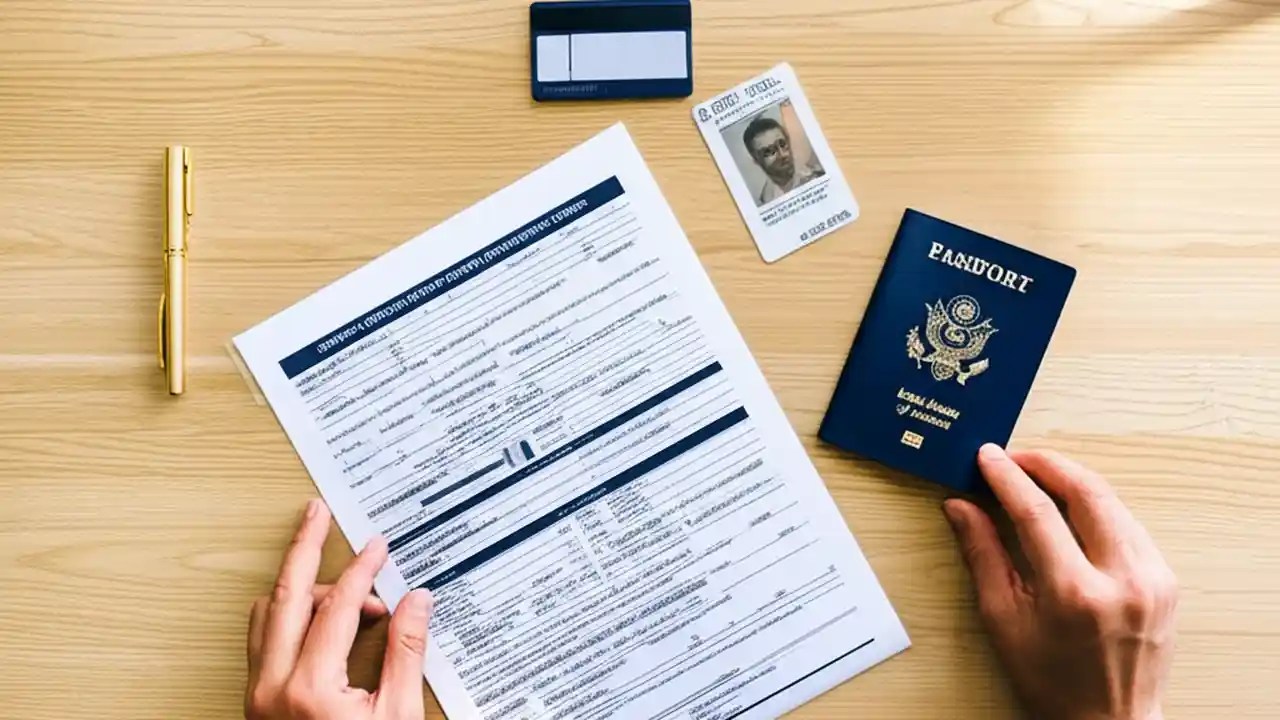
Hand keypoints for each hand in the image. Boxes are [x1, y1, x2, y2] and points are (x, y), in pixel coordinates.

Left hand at [245, 499, 433, 719]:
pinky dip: (288, 615)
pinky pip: (263, 638)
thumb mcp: (398, 718)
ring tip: (338, 578)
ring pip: (269, 614)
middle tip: (315, 514)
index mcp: (311, 688)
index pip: (336, 607)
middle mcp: (273, 686)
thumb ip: (407, 655)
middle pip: (286, 594)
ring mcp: (258, 694)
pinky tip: (313, 611)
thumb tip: (417, 603)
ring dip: (301, 588)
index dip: (361, 570)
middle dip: (303, 548)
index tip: (378, 547)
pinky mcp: (255, 701)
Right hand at [944, 445, 1176, 719]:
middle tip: (1014, 458)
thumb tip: (961, 507)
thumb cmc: (1052, 681)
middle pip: (1087, 491)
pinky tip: (1073, 509)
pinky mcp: (1166, 580)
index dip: (1007, 477)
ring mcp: (1153, 579)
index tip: (988, 458)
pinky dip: (1098, 507)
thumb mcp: (1003, 620)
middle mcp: (1122, 581)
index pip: (1037, 512)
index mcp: (1075, 594)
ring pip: (1112, 502)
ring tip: (1038, 479)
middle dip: (1046, 464)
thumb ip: (983, 555)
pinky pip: (1129, 524)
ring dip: (1073, 481)